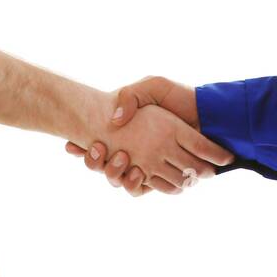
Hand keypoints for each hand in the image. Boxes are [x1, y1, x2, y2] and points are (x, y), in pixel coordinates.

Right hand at [66, 76, 208, 195]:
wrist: (207, 113)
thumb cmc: (178, 98)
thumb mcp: (152, 87)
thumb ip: (130, 97)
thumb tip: (114, 121)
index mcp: (124, 132)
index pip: (94, 144)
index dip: (78, 148)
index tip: (69, 146)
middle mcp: (131, 152)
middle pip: (100, 165)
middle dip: (91, 160)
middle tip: (95, 148)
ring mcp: (146, 166)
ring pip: (118, 180)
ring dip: (112, 172)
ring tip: (119, 158)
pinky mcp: (161, 177)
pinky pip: (141, 189)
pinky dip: (135, 184)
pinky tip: (137, 173)